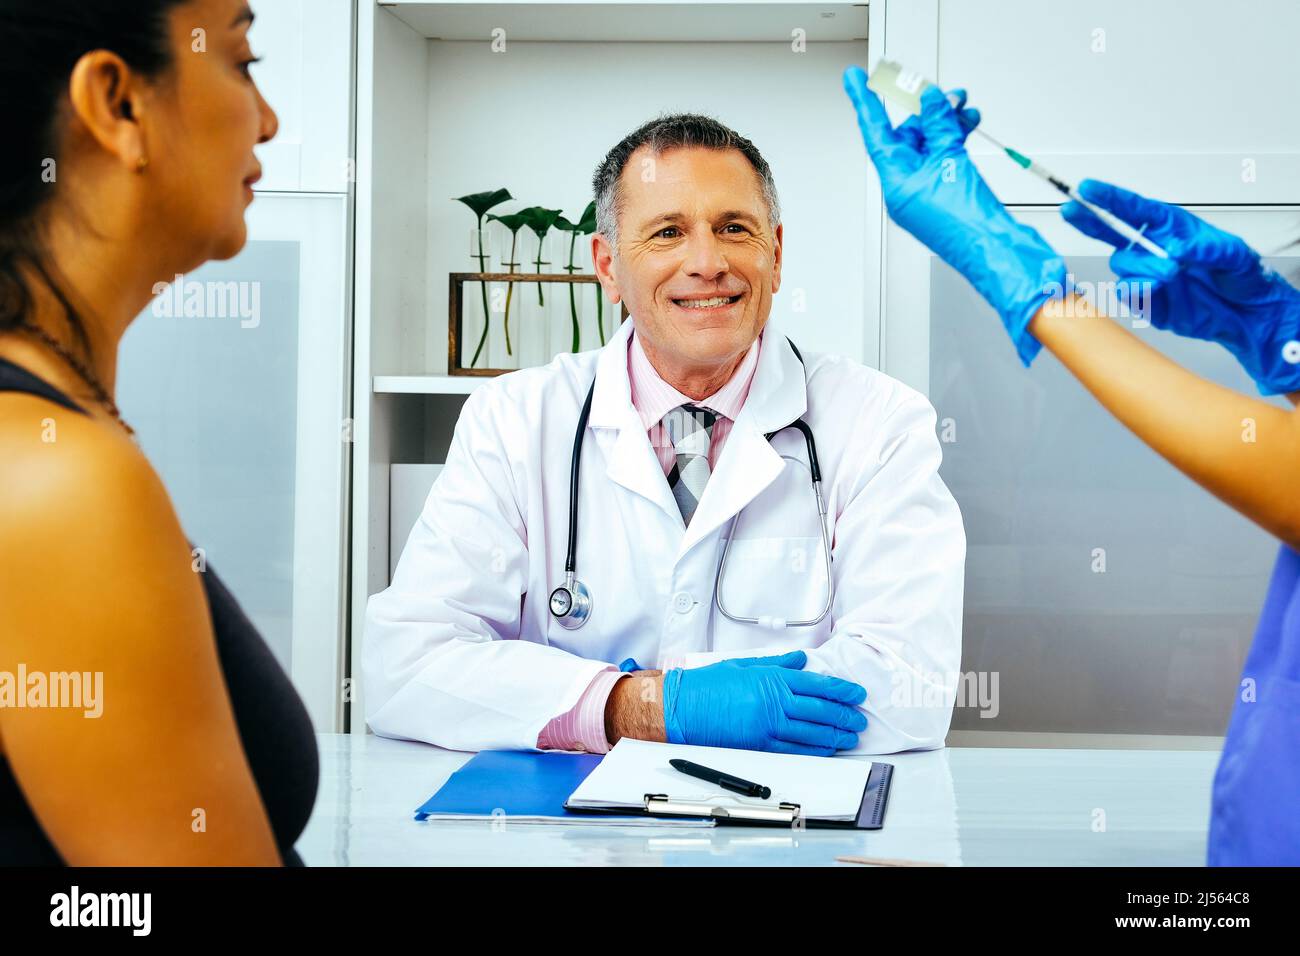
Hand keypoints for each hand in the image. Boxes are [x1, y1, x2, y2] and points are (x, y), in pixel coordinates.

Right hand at [661, 651, 867, 755]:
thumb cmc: (708, 684)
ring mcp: (768, 724)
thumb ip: (776, 663)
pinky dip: (814, 749)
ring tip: (850, 736)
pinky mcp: (759, 744)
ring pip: (812, 732)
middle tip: (859, 719)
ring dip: (835, 734)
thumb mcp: (743, 664)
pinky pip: (795, 749)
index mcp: (772, 678)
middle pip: (820, 709)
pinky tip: (827, 748)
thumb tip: (801, 660)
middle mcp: (773, 701)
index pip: (817, 684)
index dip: (841, 690)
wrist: (683, 706)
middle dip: (844, 715)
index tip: (857, 694)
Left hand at [843, 65, 1066, 365]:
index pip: (875, 136)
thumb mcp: (952, 162)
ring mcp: (927, 193)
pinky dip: (956, 140)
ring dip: (946, 123)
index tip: (854, 79)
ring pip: (930, 146)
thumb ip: (940, 126)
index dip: (865, 104)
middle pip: (907, 138)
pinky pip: (945, 159)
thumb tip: (930, 100)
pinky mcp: (948, 195)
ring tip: (966, 107)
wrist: (999, 254)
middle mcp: (906, 190)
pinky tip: (969, 126)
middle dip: (927, 112)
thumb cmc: (970, 225)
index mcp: (896, 185)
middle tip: (946, 93)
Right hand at [1061, 179, 1299, 394]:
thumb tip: (1178, 248)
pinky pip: (1128, 292)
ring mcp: (1146, 274)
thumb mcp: (1235, 254)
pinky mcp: (1145, 300)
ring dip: (1144, 267)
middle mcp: (1153, 248)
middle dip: (1090, 219)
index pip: (1133, 208)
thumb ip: (1207, 249)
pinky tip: (1162, 290)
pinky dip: (1143, 290)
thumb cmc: (1242, 277)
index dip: (1108, 198)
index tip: (1086, 189)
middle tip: (1072, 209)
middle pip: (1110, 231)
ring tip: (1173, 273)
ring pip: (1122, 265)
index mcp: (1171, 227)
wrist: (1245, 314)